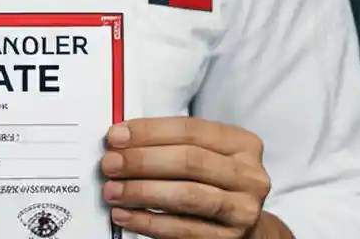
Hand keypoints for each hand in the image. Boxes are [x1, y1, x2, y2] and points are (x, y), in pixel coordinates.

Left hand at [100, 117, 286, 238]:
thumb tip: (121, 140)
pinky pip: (182, 230)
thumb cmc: (212, 180)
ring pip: (186, 195)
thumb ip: (170, 143)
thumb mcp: (204, 153)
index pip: (191, 129)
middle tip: (110, 164)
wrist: (241, 222)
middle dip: (142, 161)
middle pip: (189, 161)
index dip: (149, 132)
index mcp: (242, 144)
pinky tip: (125, 215)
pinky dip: (148, 222)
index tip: (116, 136)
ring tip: (113, 190)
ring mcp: (242, 209)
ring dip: (142, 192)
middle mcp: (249, 175)